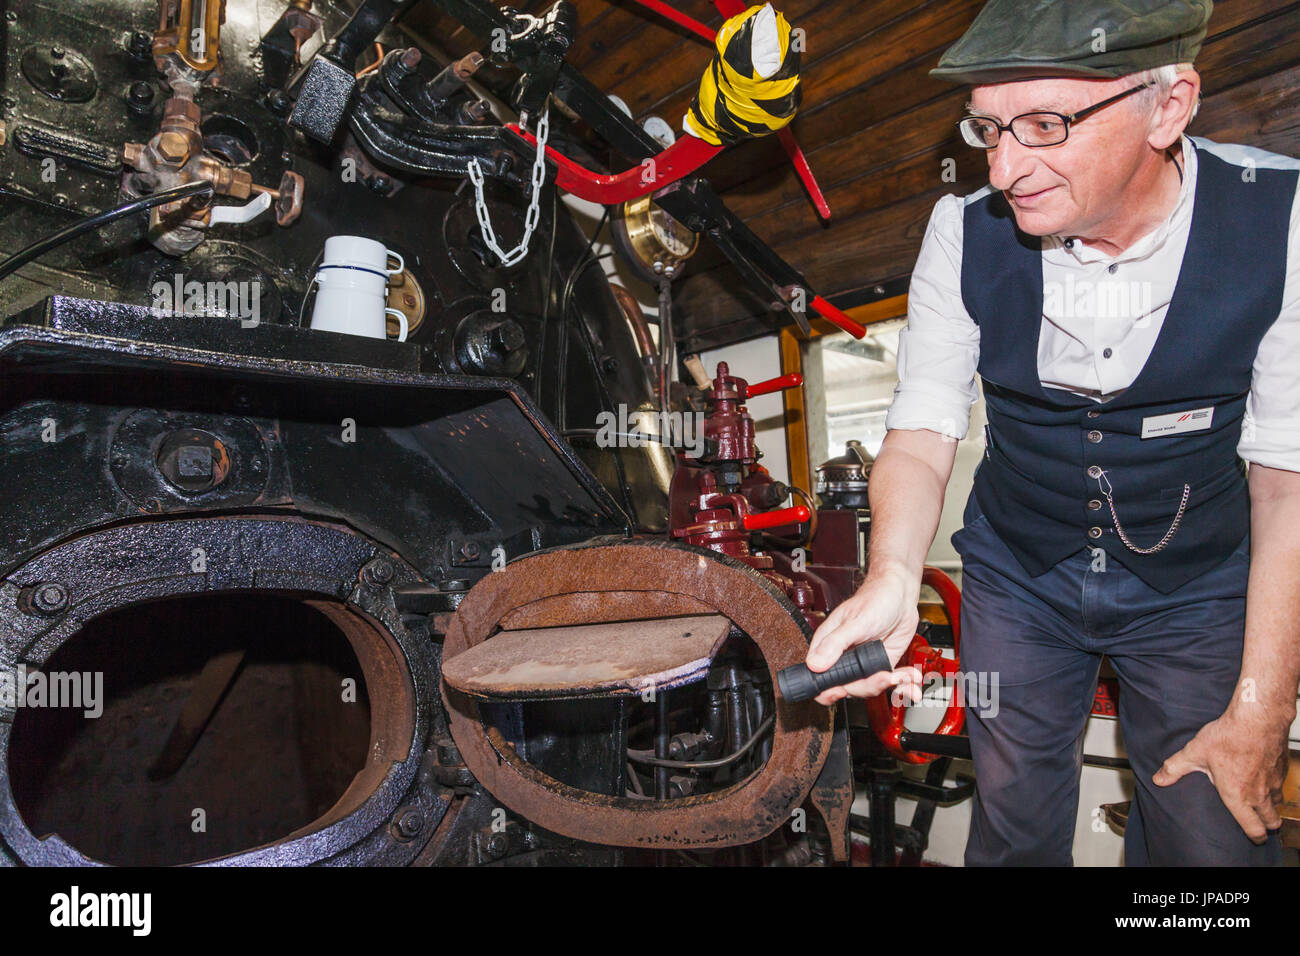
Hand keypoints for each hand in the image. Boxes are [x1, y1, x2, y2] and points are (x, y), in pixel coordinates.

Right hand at [805, 567, 923, 705]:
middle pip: (848, 688)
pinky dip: (903, 686)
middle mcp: (845, 657)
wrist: (901, 596)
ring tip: (903, 676)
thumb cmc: (875, 599)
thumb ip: (835, 643)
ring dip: (889, 685)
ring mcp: (864, 663)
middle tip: (884, 676)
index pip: (819, 678)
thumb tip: (815, 664)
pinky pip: (889, 682)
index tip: (842, 690)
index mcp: (828, 646)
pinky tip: (911, 684)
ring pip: (870, 688)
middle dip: (868, 686)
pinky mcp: (882, 664)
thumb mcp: (854, 621)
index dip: (827, 689)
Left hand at [1153, 709, 1289, 843]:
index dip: (1254, 836)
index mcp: (1238, 795)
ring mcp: (1274, 781)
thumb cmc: (1228, 736)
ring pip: (1278, 803)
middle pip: (1271, 821)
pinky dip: (1275, 785)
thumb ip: (1175, 768)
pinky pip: (1281, 784)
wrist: (1257, 719)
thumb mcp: (1194, 752)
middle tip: (1259, 822)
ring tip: (1260, 801)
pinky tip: (1264, 776)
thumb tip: (1159, 779)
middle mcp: (1259, 793)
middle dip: (1266, 825)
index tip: (1252, 837)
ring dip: (1272, 805)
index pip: (1253, 828)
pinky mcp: (1282, 768)